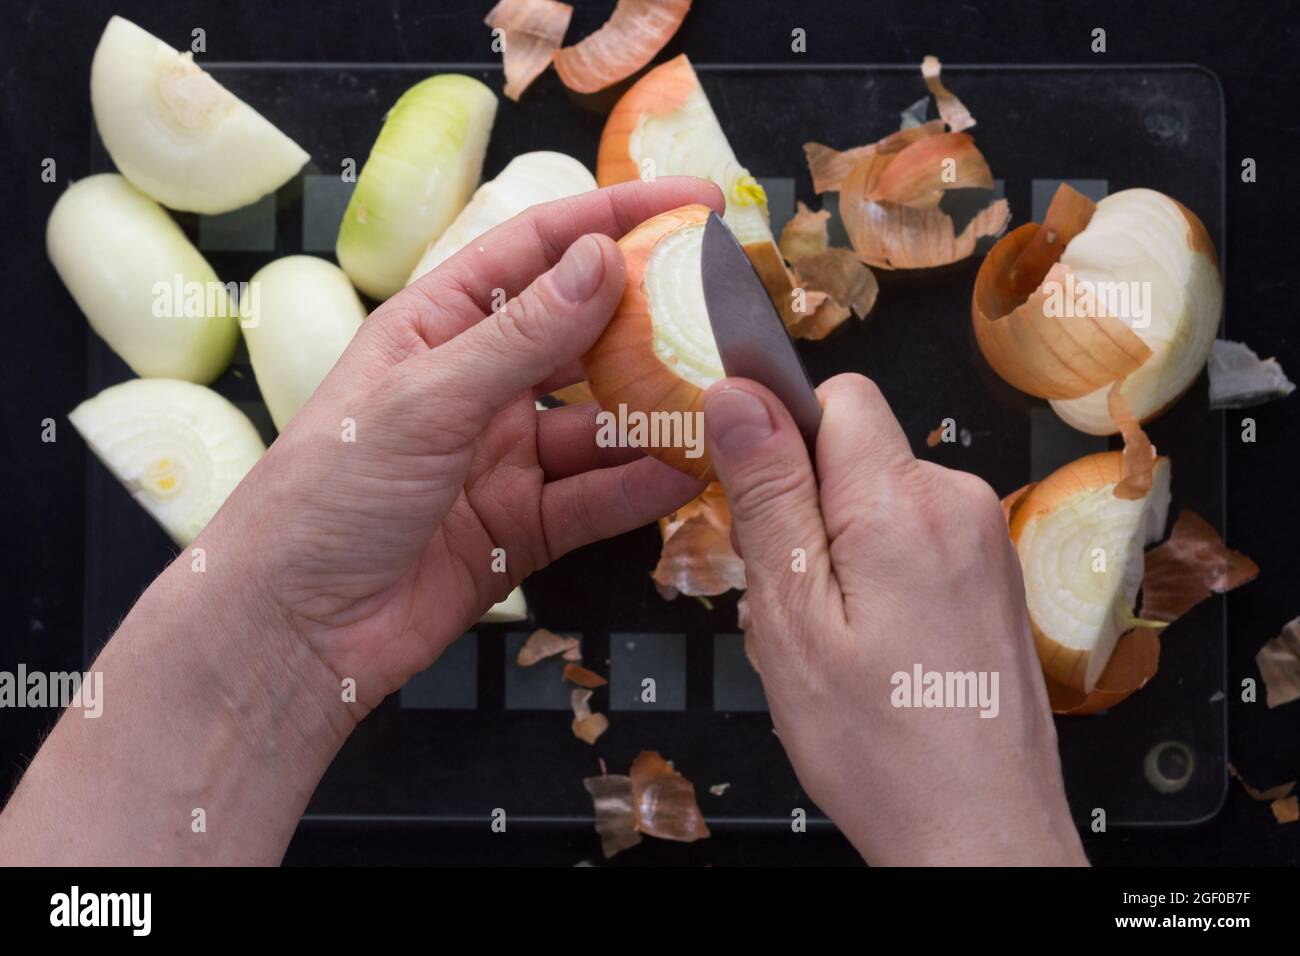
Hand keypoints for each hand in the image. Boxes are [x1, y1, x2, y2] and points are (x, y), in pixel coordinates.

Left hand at [218, 178, 719, 713]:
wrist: (296, 627)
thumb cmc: (329, 491)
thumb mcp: (425, 399)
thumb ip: (520, 336)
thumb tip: (601, 257)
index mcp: (439, 326)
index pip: (539, 251)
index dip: (616, 218)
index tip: (695, 202)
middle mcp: (478, 384)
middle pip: (583, 336)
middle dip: (654, 322)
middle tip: (730, 310)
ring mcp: (504, 457)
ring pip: (600, 424)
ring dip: (656, 415)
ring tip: (725, 401)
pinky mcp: (523, 526)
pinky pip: (596, 498)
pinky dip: (640, 488)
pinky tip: (689, 474)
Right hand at [704, 375, 1086, 865]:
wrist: (981, 836)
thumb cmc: (884, 748)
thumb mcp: (792, 618)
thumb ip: (766, 497)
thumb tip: (738, 394)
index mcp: (902, 504)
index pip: (838, 395)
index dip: (784, 433)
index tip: (756, 495)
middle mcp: (959, 506)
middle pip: (856, 451)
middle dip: (806, 503)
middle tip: (792, 597)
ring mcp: (985, 543)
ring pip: (880, 500)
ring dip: (841, 546)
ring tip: (835, 638)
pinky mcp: (995, 578)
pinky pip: (915, 540)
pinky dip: (881, 574)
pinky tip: (875, 648)